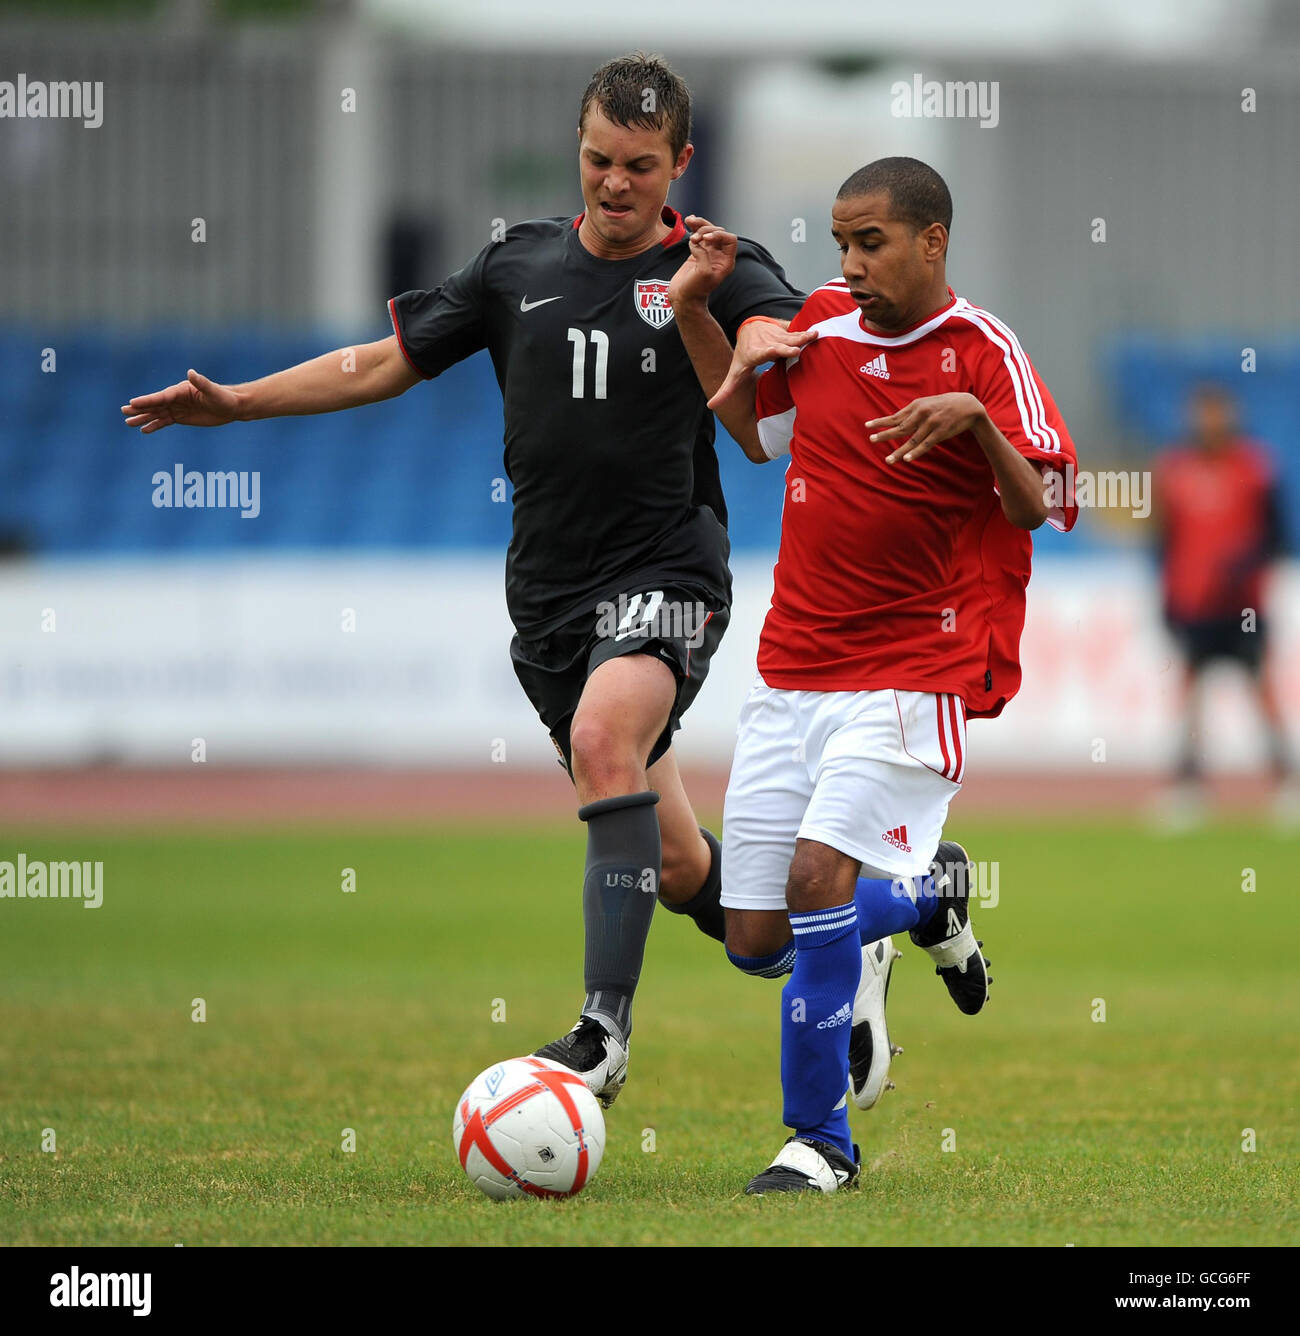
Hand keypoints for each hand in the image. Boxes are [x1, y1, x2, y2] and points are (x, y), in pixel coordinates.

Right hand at [121, 369, 240, 432]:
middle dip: (140, 408)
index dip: (148, 400)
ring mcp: (177, 408)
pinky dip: (155, 426)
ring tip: (129, 422)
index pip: (161, 396)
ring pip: (157, 414)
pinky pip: (165, 422)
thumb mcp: (213, 391)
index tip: (133, 403)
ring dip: (143, 418)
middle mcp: (176, 398)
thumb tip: (191, 372)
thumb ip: (201, 383)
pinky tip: (145, 430)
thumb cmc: (224, 397)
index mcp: (181, 390)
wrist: (232, 407)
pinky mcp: (181, 417)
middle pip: (155, 404)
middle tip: (124, 411)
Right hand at [667, 215, 738, 306]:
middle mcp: (719, 256)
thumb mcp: (703, 274)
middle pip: (718, 232)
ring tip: (689, 221)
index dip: (719, 234)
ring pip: (708, 230)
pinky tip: (688, 221)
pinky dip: (694, 227)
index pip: (730, 239)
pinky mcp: (697, 252)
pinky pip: (698, 235)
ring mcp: (708, 253)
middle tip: (694, 239)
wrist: (683, 298)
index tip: (706, 238)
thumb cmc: (694, 290)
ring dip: (700, 224)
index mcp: (726, 262)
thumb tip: (698, 243)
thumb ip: (704, 255)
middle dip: (706, 230)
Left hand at [707, 318, 817, 409]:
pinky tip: (817, 330)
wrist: (749, 329)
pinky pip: (796, 330)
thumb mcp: (735, 373)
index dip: (768, 351)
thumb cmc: (744, 356)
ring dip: (802, 336)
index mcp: (755, 353)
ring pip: (790, 336)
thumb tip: (710, 406)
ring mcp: (776, 334)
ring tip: (815, 335)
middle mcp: (767, 342)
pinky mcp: (785, 328)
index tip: (773, 351)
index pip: (762, 352)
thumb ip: (726, 390)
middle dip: (788, 346)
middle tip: (799, 349)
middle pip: (779, 344)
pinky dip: (806, 330)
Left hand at [867, 393, 985, 461]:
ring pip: (912, 440)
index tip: (868, 426)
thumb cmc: (944, 405)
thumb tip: (896, 419)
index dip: (881, 422)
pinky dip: (916, 453)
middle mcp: (922, 414)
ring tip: (888, 460)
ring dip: (899, 451)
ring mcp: (931, 424)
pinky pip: (926, 445)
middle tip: (872, 440)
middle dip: (885, 434)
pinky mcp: (940, 433)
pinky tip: (907, 459)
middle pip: (900, 428)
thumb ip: (912, 412)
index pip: (895, 416)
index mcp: (917, 406)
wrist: (968, 406)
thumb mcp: (926, 403)